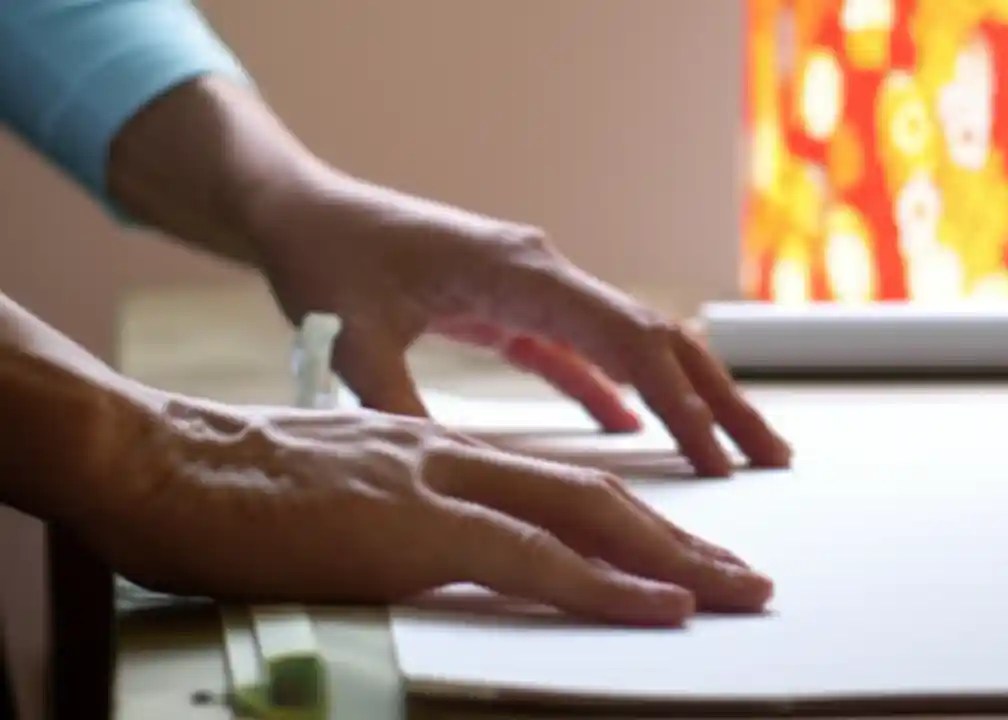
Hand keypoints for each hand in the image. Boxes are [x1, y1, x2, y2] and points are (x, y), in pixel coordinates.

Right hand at [84, 393, 772, 624]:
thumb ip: (395, 517)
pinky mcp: (414, 528)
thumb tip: (430, 551)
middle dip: (680, 540)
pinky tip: (661, 606)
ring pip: (586, 519)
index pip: (560, 487)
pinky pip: (535, 558)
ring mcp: (438, 489)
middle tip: (744, 577)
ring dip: (671, 559)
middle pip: (596, 496)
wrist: (158, 465)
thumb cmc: (229, 491)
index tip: (682, 557)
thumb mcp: (333, 498)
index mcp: (437, 455)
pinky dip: (607, 583)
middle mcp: (454, 460)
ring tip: (735, 591)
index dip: (631, 523)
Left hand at [250, 176, 790, 476]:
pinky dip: (618, 391)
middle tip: (770, 458)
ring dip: (684, 394)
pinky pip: (585, 352)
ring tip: (728, 451)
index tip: (720, 462)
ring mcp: (537, 288)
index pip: (629, 341)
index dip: (682, 403)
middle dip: (718, 399)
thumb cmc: (326, 263)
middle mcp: (545, 272)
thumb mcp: (352, 340)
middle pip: (658, 337)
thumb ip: (401, 407)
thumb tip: (447, 485)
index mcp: (522, 273)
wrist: (303, 210)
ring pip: (634, 343)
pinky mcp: (518, 307)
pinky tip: (632, 429)